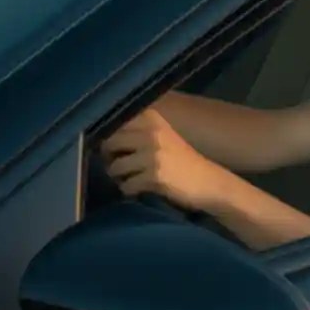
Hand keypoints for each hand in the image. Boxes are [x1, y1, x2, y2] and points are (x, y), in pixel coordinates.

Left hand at [99, 108, 229, 212]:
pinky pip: (126, 186)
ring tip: (132, 179)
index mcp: (152, 118)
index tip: (117, 150)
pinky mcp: (154, 175)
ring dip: (119, 178)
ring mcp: (153, 153)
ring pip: (114, 167)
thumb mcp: (162, 136)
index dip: (109, 139)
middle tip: (121, 168)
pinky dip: (130, 191)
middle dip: (110, 159)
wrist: (208, 182)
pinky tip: (141, 190)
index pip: (113, 123)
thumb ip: (136, 132)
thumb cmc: (182, 160)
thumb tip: (101, 140)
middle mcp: (151, 131)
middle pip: (109, 144)